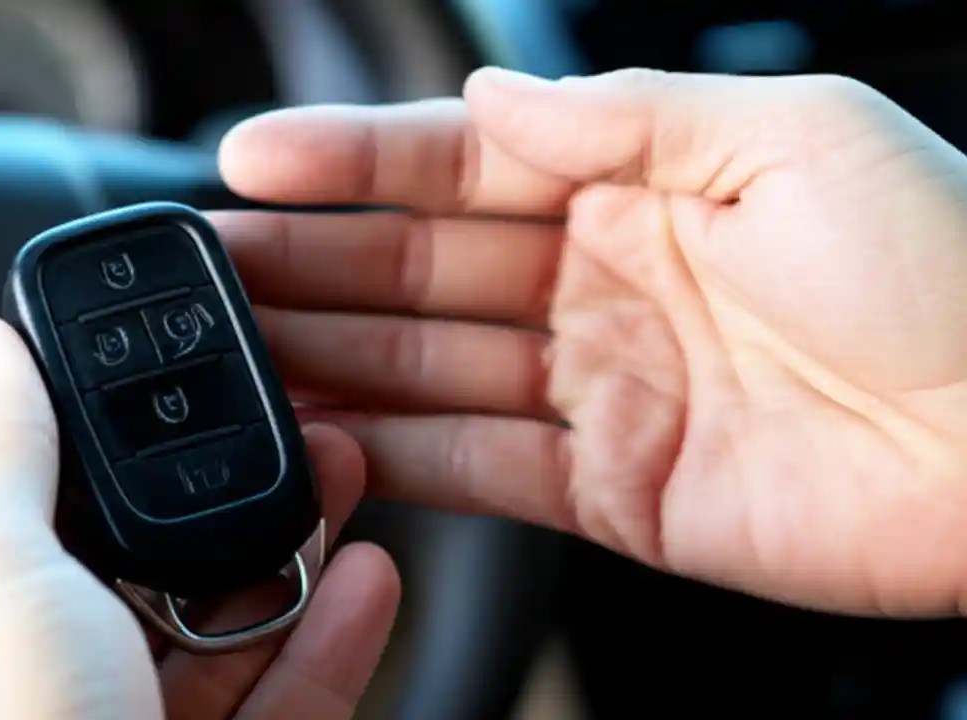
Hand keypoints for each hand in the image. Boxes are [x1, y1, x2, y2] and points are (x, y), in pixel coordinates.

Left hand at [0, 314, 399, 719]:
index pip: (53, 504)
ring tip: (355, 473)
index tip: (195, 376)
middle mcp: (48, 692)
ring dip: (302, 551)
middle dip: (239, 484)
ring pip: (235, 633)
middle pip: (162, 564)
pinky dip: (333, 641)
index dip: (129, 436)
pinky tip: (373, 579)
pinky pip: (286, 704)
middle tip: (306, 418)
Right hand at [211, 67, 966, 615]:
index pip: (463, 164)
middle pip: (423, 266)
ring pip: (431, 367)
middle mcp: (605, 282)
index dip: (352, 161)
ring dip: (333, 357)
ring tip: (237, 351)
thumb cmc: (948, 271)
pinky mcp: (612, 489)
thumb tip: (491, 105)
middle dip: (313, 261)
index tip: (251, 161)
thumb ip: (624, 119)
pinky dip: (398, 455)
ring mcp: (602, 388)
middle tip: (214, 265)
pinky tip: (327, 435)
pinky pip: (478, 467)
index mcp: (643, 184)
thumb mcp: (787, 137)